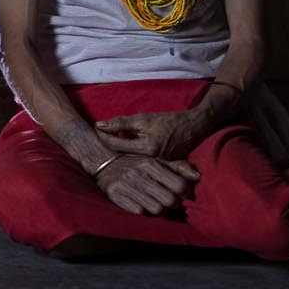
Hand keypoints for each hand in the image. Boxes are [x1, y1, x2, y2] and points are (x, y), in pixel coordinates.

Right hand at [94, 151, 200, 214]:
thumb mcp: (156, 160)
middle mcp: (139, 173)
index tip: (186, 196)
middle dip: (174, 204)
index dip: (186, 194)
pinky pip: (138, 211)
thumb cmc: (135, 163)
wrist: (103, 161)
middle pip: (169, 200)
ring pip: (156, 209)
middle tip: (171, 202)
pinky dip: (143, 211)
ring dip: (159, 209)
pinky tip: (142, 204)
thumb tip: (198, 177)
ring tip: (156, 204)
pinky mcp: (114, 194)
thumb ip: (178, 167)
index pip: (179, 185)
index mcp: (151, 164)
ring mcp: (126, 184)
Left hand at [95, 108, 216, 160]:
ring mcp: (156, 168)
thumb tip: (98, 125)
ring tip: (106, 145)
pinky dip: (128, 158)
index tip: (95, 129)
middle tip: (96, 138)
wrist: (193, 128)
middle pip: (120, 156)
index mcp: (147, 148)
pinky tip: (122, 152)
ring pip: (128, 162)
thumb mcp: (144, 118)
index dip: (102, 136)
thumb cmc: (168, 121)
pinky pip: (138, 165)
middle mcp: (151, 161)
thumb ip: (120, 123)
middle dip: (106, 147)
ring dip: (116, 154)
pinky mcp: (159, 170)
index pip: (115, 145)